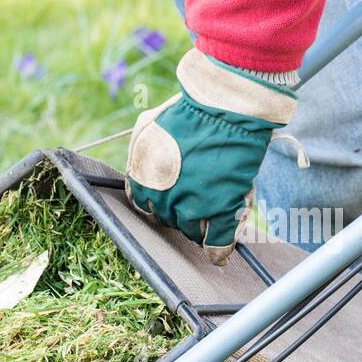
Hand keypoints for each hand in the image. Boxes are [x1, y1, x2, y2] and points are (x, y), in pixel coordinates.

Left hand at [125, 48, 296, 265]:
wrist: (224, 106)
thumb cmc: (186, 112)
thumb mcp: (146, 129)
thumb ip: (139, 157)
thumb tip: (137, 179)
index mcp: (142, 181)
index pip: (145, 206)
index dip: (160, 202)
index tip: (173, 198)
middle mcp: (162, 199)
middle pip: (169, 220)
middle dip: (182, 212)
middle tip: (198, 199)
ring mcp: (192, 207)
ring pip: (192, 232)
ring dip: (200, 228)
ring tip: (213, 214)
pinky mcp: (222, 210)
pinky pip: (218, 242)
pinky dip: (219, 250)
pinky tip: (220, 255)